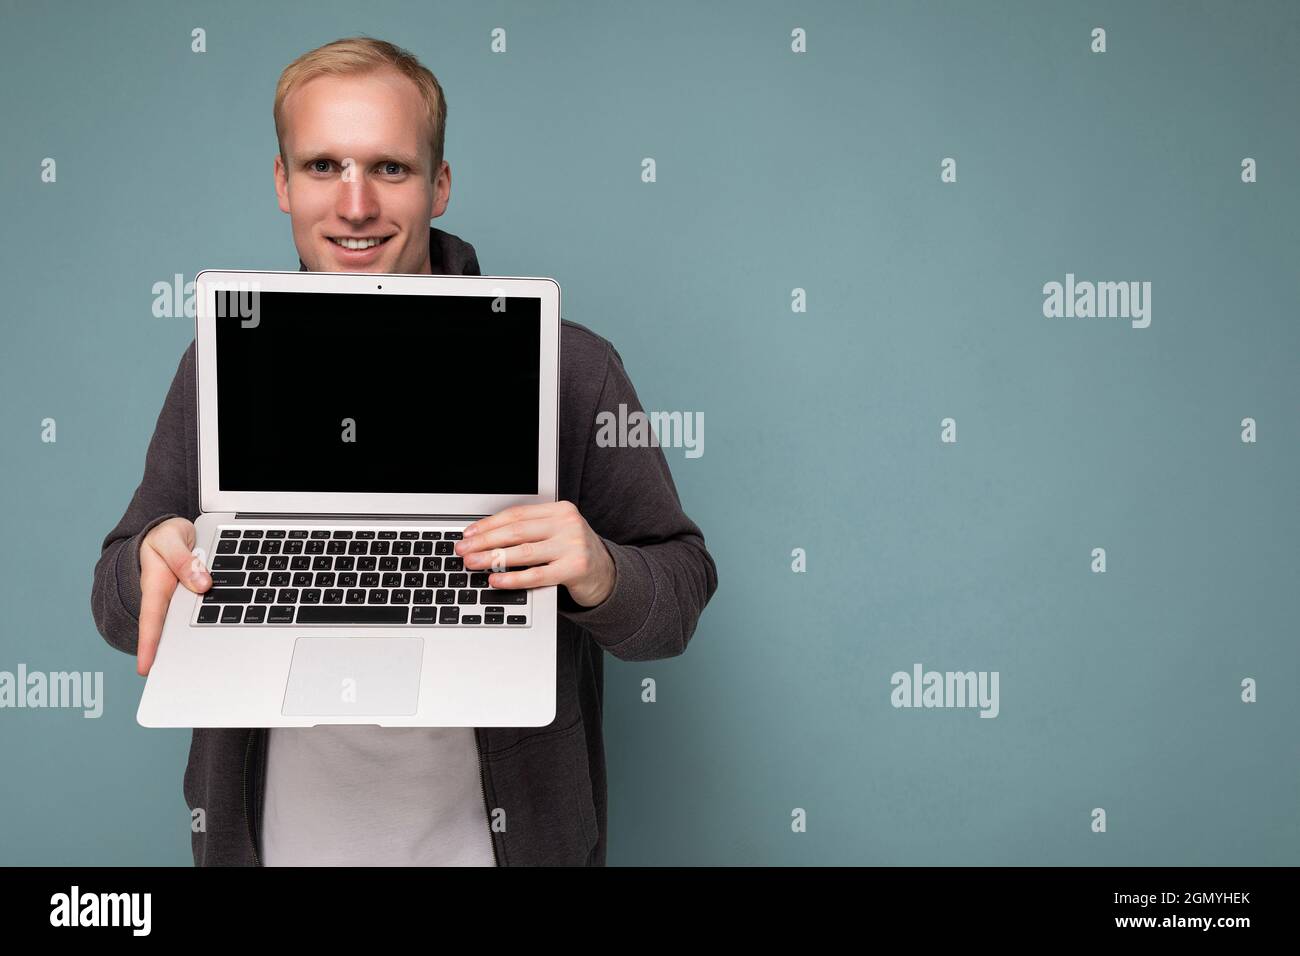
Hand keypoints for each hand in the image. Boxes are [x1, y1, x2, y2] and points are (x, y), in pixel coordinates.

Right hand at [138, 517, 210, 675]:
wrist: (168, 531)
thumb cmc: (165, 538)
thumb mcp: (171, 539)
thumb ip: (184, 560)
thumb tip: (203, 584)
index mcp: (156, 586)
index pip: (152, 619)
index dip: (148, 644)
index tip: (145, 668)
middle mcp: (167, 600)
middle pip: (170, 632)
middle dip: (172, 658)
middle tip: (179, 682)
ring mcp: (180, 603)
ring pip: (188, 627)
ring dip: (195, 646)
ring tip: (205, 671)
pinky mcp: (193, 600)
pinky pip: (202, 615)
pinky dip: (210, 627)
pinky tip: (222, 644)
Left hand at [456, 501, 615, 607]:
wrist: (607, 574)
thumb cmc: (574, 553)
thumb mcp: (556, 533)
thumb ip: (530, 531)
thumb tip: (485, 538)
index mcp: (560, 509)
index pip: (516, 514)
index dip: (489, 524)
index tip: (468, 534)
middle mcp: (567, 523)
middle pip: (517, 531)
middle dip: (485, 541)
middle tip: (463, 550)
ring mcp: (572, 545)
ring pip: (524, 551)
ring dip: (493, 558)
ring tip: (473, 564)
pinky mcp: (575, 568)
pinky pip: (536, 574)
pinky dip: (512, 578)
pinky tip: (496, 580)